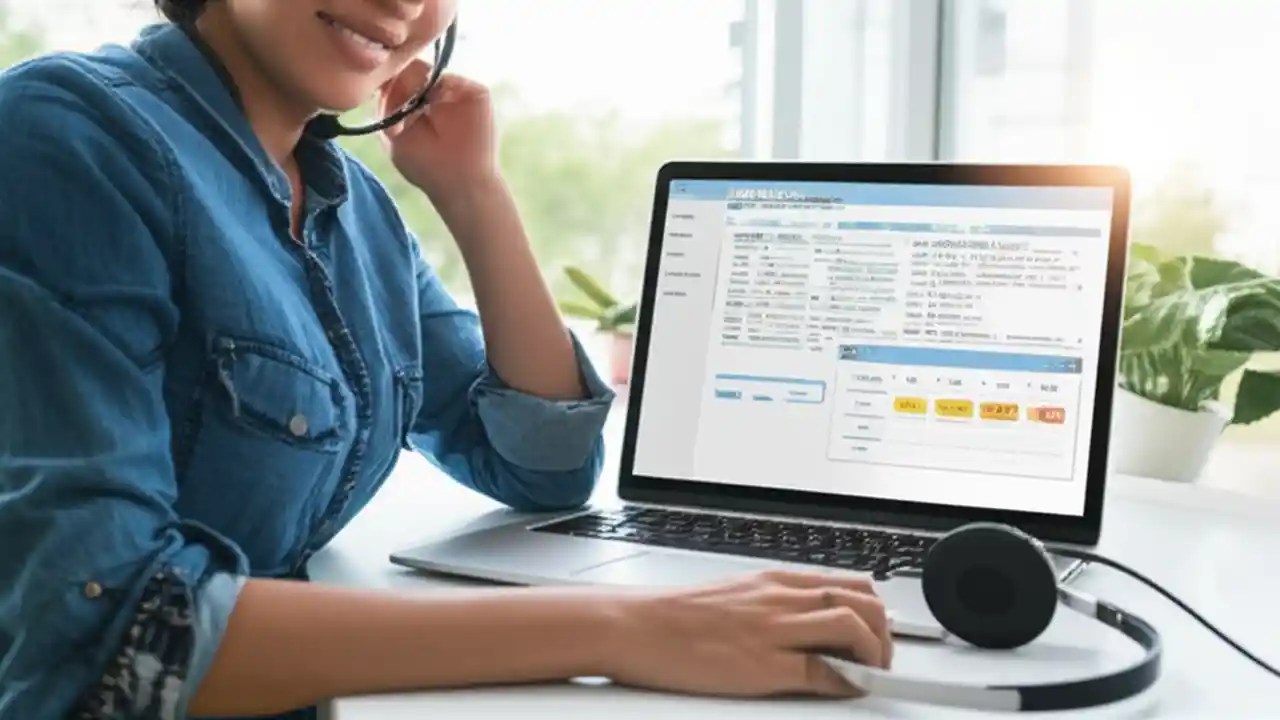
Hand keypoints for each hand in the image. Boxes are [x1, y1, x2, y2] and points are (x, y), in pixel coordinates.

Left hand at [378, 58, 497, 201]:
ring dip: (417, 83)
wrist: (461, 184)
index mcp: (409, 99)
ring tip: (415, 106)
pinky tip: (433, 103)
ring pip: (429, 69)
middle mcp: (432, 90)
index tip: (380, 92)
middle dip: (399, 78)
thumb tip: (389, 76)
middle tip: (396, 98)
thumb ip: (387, 105)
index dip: (385, 78)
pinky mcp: (475, 93)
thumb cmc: (424, 165)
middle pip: (409, 66)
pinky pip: (453, 78)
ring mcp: (454, 90)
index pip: (393, 75)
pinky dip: (441, 87)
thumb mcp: (392, 135)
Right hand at [602, 569, 892, 697]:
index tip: (879, 632)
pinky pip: (822, 671)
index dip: (874, 610)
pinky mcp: (761, 664)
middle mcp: (780, 598)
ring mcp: (773, 630)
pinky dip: (846, 683)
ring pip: (851, 626)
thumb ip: (771, 605)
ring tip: (870, 675)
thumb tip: (802, 623)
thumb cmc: (673, 616)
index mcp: (774, 580)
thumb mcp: (733, 596)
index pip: (848, 583)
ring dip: (875, 655)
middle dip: (884, 632)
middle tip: (880, 659)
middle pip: (861, 600)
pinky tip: (847, 691)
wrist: (634, 625)